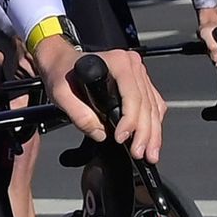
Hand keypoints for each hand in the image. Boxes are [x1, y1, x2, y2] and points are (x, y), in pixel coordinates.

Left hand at [33, 38, 167, 162]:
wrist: (63, 62)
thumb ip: (78, 114)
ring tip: (150, 154)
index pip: (132, 95)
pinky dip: (154, 125)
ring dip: (153, 133)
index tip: (121, 139)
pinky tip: (151, 140)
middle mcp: (132, 65)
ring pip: (154, 107)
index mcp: (117, 62)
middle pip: (146, 104)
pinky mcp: (141, 83)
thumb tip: (101, 134)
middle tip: (139, 153)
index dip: (130, 120)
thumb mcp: (61, 93)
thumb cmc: (63, 73)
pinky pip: (154, 105)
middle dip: (144, 133)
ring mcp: (138, 73)